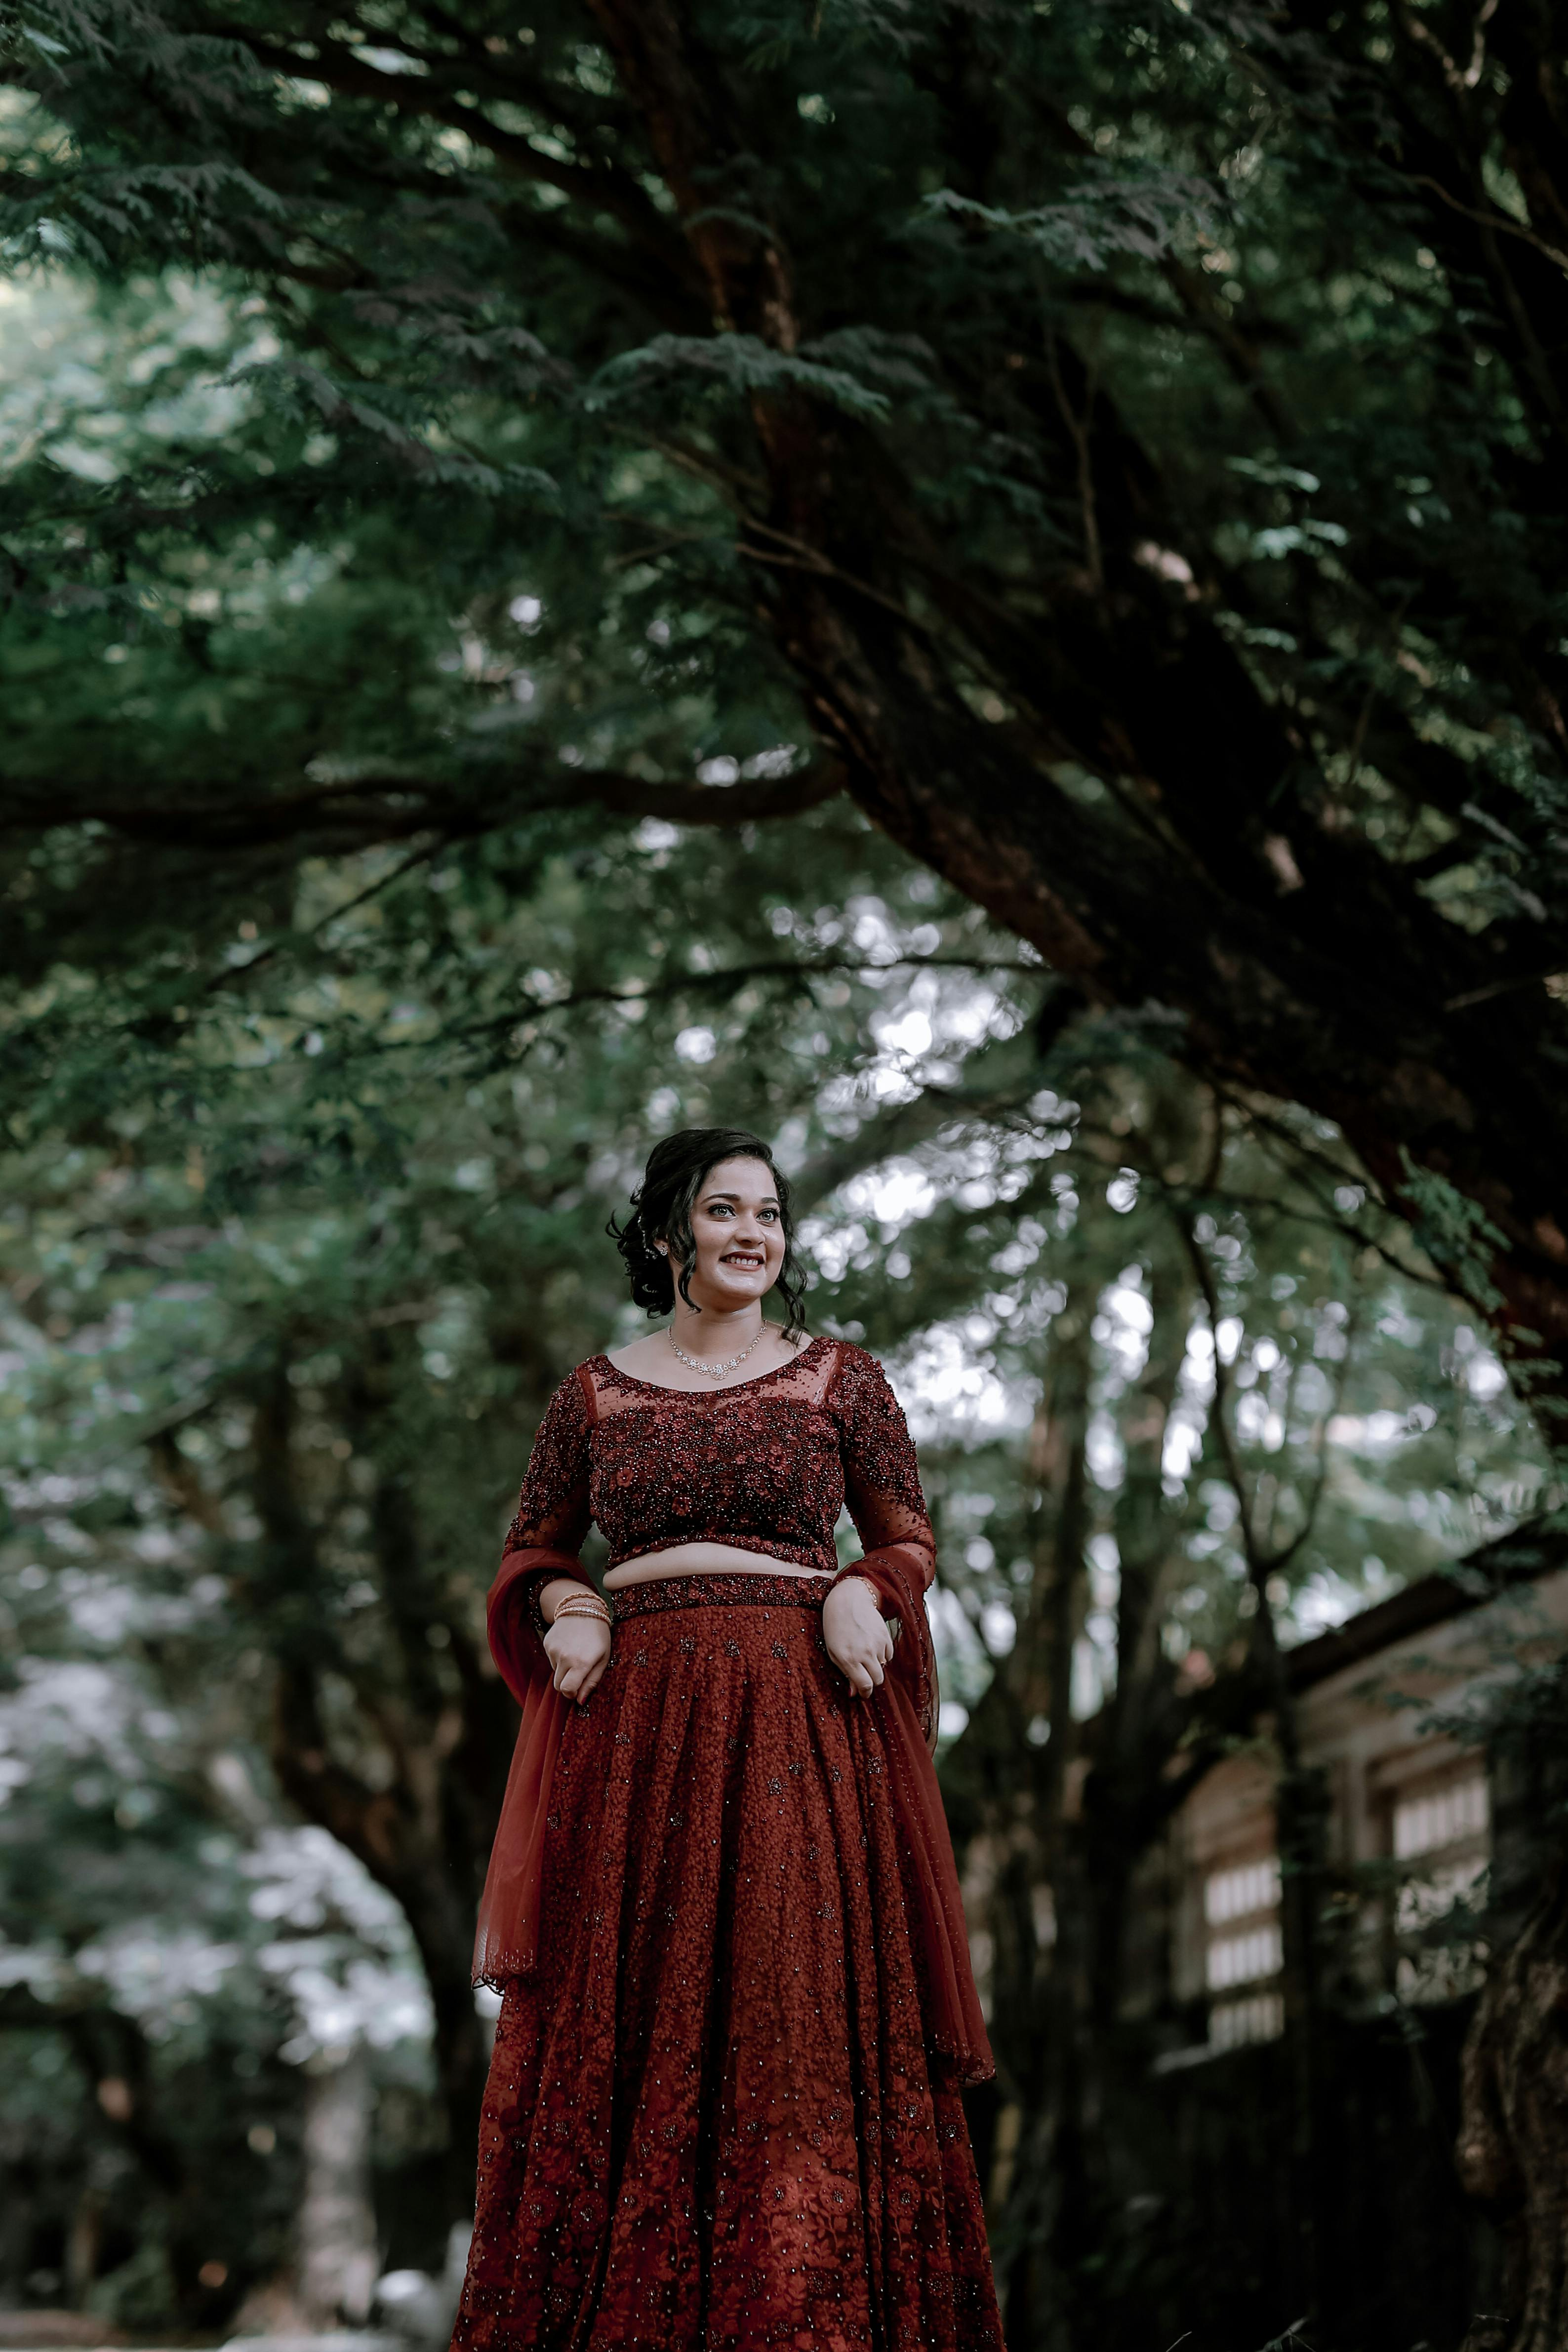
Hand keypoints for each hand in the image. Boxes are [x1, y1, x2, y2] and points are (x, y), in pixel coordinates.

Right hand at [541, 1586, 611, 1703]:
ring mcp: (554, 1650)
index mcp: (581, 1663)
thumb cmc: (599, 1635)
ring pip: (555, 1672)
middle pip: (558, 1685)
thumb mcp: (604, 1658)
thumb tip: (581, 1702)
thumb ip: (592, 1681)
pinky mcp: (547, 1643)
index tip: (578, 1690)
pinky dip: (559, 1658)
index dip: (571, 1694)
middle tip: (579, 1674)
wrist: (583, 1607)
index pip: (567, 1690)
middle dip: (567, 1685)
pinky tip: (569, 1646)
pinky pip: (551, 1660)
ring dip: (564, 1669)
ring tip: (576, 1654)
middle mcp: (565, 1657)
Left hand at [822, 1577, 892, 1697]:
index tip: (863, 1693)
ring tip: (864, 1653)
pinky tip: (872, 1645)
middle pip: (877, 1680)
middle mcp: (864, 1652)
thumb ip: (845, 1673)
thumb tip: (854, 1693)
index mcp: (848, 1658)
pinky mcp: (886, 1636)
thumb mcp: (833, 1652)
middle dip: (871, 1681)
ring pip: (883, 1667)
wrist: (848, 1601)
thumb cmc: (835, 1627)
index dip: (865, 1692)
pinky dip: (882, 1654)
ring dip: (875, 1665)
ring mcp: (877, 1644)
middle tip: (864, 1675)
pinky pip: (889, 1654)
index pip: (865, 1685)